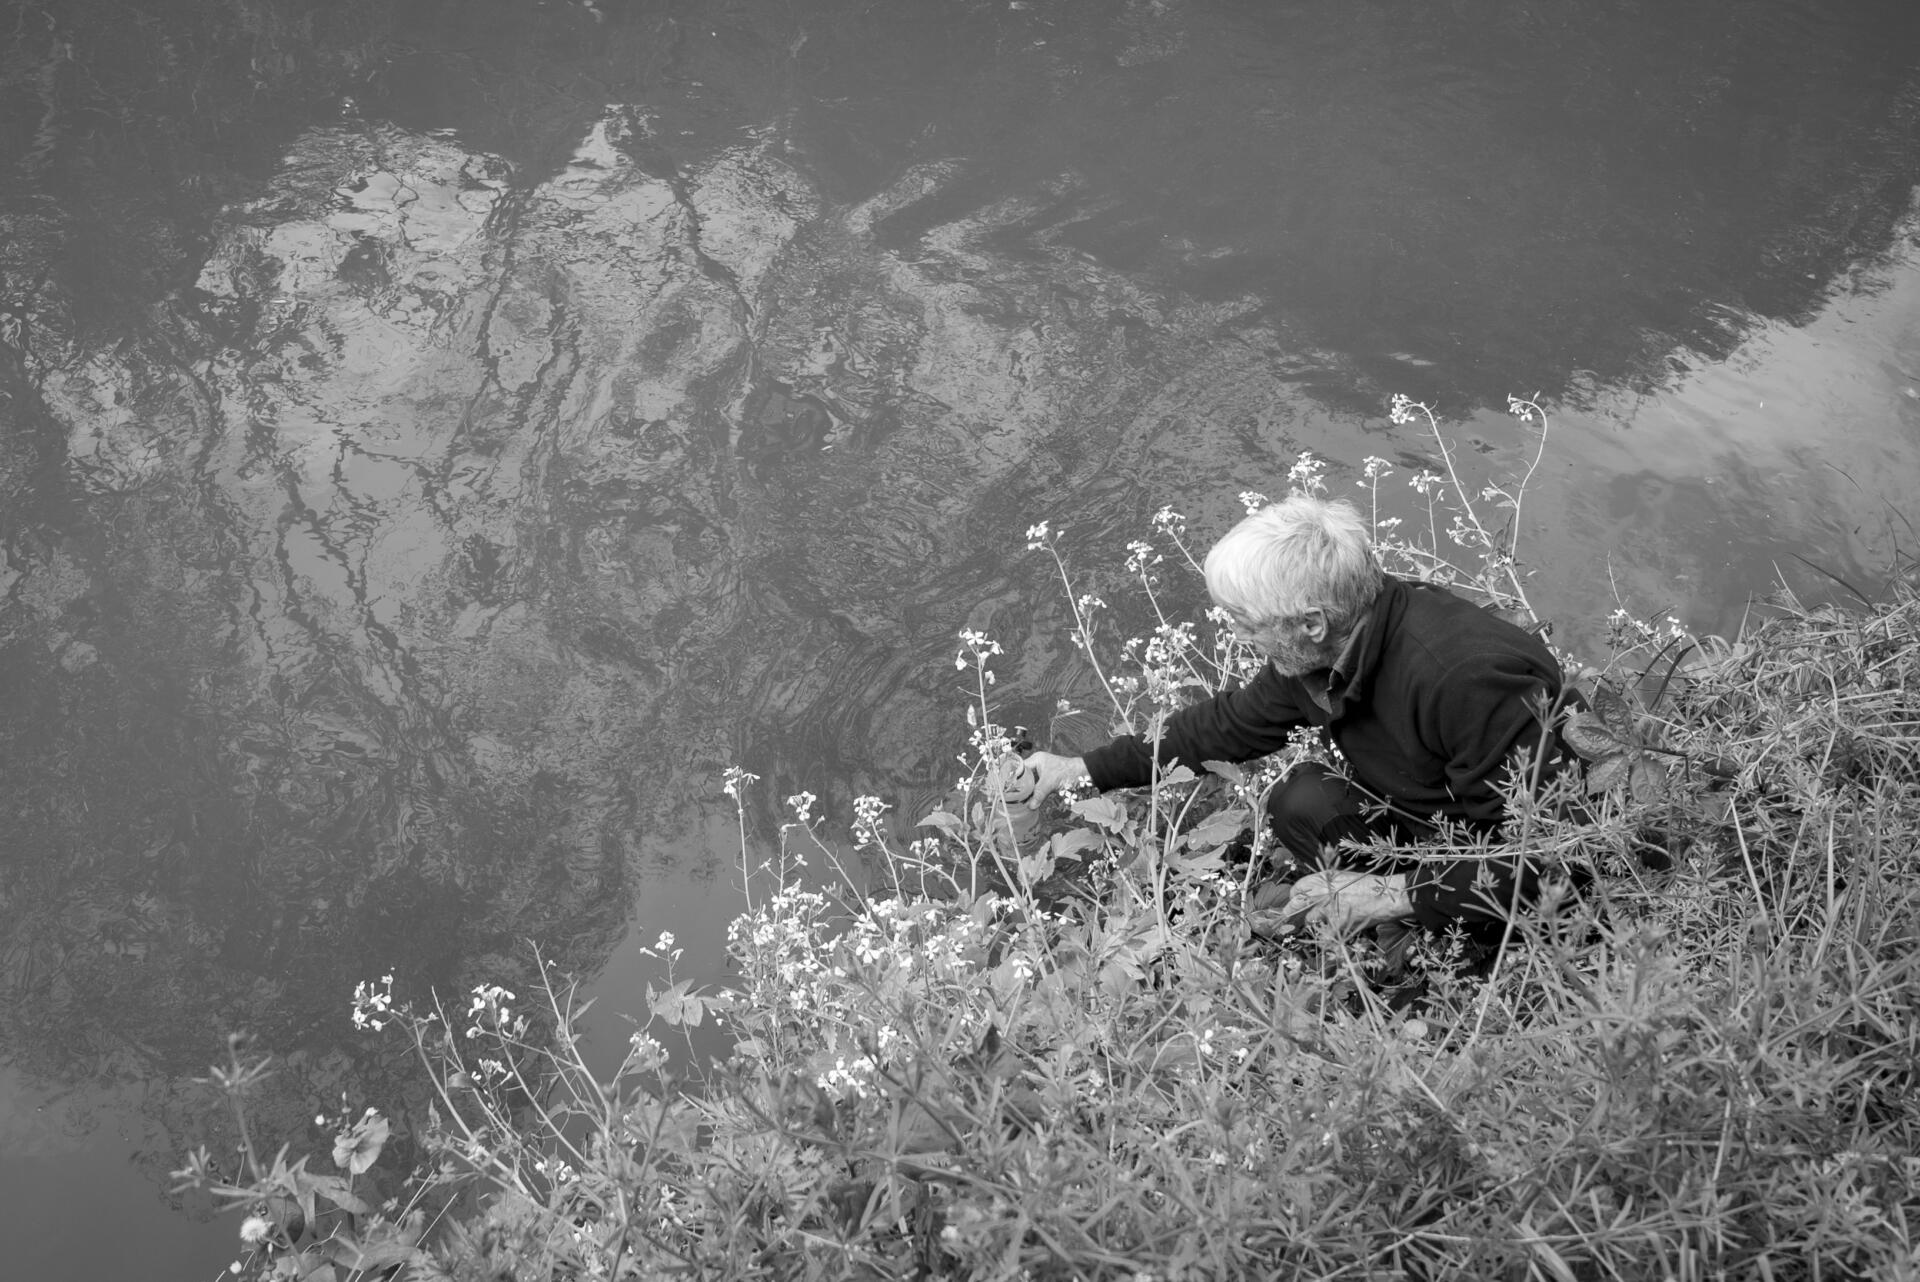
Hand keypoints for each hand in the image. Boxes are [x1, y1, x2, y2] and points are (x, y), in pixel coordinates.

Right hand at [1018, 751, 1088, 809]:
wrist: (1084, 775)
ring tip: (1018, 801)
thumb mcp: (1050, 782)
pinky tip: (1029, 802)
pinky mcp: (1047, 783)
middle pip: (1023, 777)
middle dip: (1019, 787)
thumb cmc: (1068, 772)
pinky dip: (1033, 796)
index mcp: (1036, 760)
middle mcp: (1037, 766)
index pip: (1020, 768)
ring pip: (1030, 784)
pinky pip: (1036, 789)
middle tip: (1012, 797)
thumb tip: (1030, 806)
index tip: (1008, 788)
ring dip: (1026, 793)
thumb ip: (1039, 794)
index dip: (1013, 778)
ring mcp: (1042, 774)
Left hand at [1283, 870, 1413, 935]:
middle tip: (1290, 918)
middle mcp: (1319, 893)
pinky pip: (1324, 934)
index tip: (1297, 902)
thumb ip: (1326, 885)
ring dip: (1315, 922)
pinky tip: (1335, 933)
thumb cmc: (1368, 885)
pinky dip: (1327, 936)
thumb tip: (1313, 895)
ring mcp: (1326, 909)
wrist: (1386, 895)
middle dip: (1292, 912)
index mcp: (1321, 879)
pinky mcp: (1335, 924)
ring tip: (1327, 921)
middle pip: (1294, 905)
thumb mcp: (1343, 878)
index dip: (1296, 897)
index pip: (1296, 889)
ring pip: (1310, 920)